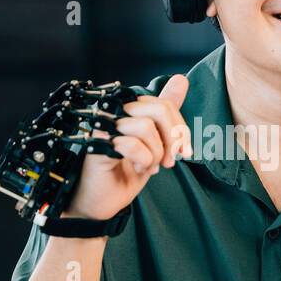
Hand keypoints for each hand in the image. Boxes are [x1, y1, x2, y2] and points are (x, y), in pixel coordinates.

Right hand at [63, 74, 191, 220]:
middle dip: (171, 140)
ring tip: (149, 166)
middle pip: (158, 110)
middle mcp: (115, 112)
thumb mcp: (154, 143)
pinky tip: (138, 168)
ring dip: (155, 153)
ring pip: (146, 127)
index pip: (164, 104)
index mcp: (129, 109)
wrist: (103, 202)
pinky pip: (131, 144)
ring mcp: (104, 126)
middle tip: (170, 162)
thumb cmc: (125, 172)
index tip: (184, 152)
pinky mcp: (97, 144)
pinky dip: (143, 160)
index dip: (180, 129)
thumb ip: (166, 113)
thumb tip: (181, 79)